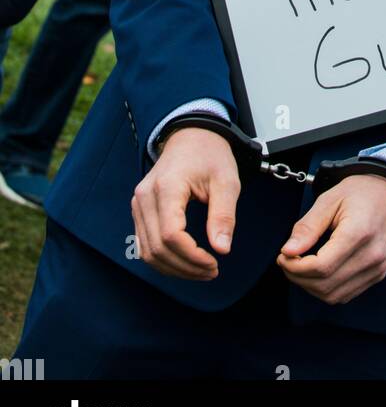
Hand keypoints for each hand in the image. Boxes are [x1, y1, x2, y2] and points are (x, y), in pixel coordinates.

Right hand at [131, 128, 239, 280]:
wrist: (191, 135)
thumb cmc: (210, 154)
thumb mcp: (226, 181)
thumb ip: (224, 215)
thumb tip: (222, 249)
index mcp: (167, 187)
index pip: (171, 235)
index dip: (192, 256)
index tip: (214, 263)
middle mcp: (145, 196)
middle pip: (157, 248)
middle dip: (185, 267)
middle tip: (212, 271)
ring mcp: (138, 203)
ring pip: (148, 251)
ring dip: (174, 268)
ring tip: (201, 270)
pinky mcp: (140, 209)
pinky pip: (145, 244)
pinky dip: (164, 259)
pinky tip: (186, 262)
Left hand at [277, 175, 385, 304]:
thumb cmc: (361, 192)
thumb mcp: (330, 199)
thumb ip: (308, 226)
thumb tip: (288, 251)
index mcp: (359, 233)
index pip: (321, 267)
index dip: (296, 267)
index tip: (283, 255)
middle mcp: (372, 256)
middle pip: (325, 285)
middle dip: (299, 277)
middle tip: (288, 260)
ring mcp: (377, 268)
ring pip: (334, 295)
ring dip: (311, 286)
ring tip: (301, 266)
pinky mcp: (378, 274)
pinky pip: (346, 294)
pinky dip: (327, 289)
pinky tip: (319, 271)